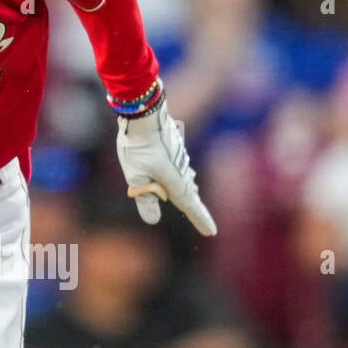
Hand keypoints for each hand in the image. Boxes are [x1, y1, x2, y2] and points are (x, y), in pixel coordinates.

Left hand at [116, 100, 216, 235]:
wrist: (145, 115)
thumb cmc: (138, 147)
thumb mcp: (136, 177)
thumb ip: (145, 199)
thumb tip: (153, 220)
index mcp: (175, 181)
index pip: (190, 206)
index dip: (200, 219)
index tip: (211, 232)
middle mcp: (183, 170)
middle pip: (188, 193)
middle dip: (194, 206)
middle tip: (203, 223)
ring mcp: (181, 157)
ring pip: (186, 177)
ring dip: (188, 189)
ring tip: (194, 197)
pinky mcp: (176, 147)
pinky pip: (181, 166)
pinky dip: (182, 174)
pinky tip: (184, 173)